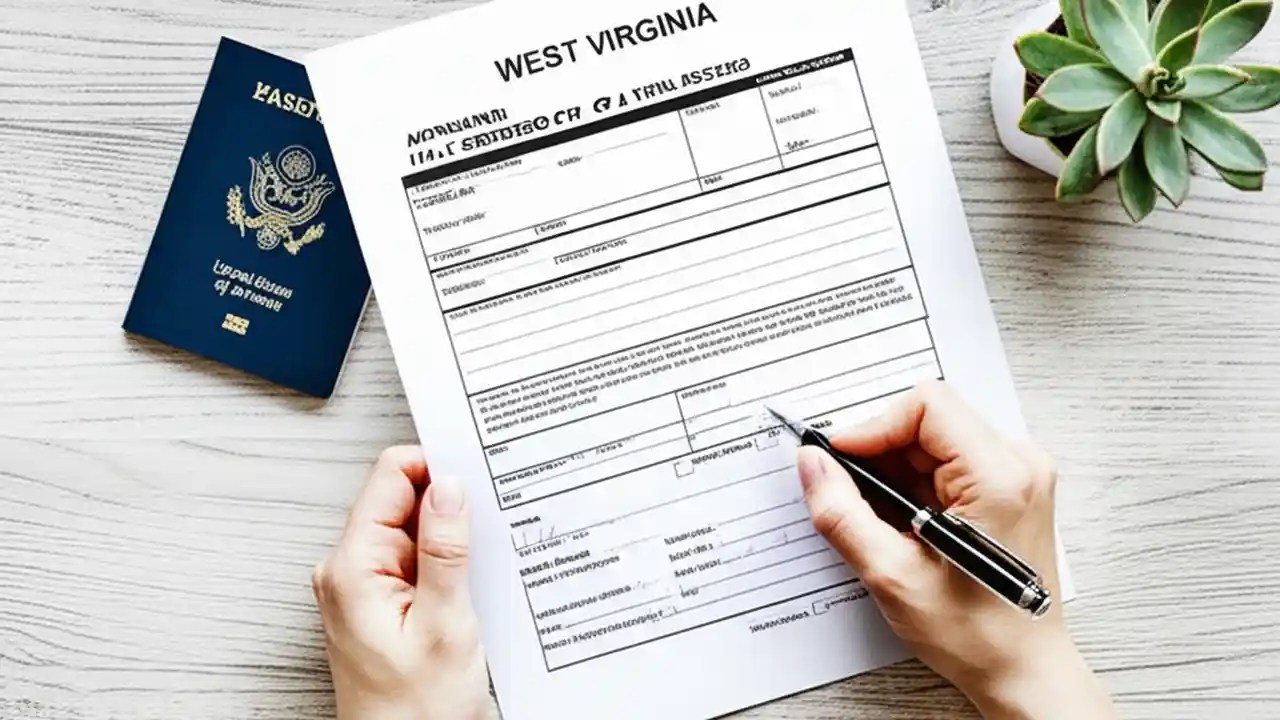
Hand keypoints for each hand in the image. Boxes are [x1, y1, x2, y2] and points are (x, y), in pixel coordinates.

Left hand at [312, 447, 494, 719]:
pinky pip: (417, 563)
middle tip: (486, 535)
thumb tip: (449, 486)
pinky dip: (446, 566)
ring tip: (478, 573)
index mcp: (353, 567)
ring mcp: (364, 588)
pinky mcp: (383, 605)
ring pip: (414, 532)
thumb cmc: (415, 713)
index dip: (436, 468)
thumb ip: (445, 550)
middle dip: (449, 507)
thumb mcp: (445, 625)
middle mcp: (349, 571)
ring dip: (451, 541)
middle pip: (403, 500)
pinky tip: (468, 590)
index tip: (476, 476)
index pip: (390, 476)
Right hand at [797, 380, 1113, 719]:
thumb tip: (812, 465)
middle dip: (881, 453)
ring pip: (936, 440)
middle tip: (854, 495)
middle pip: (930, 420)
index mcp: (999, 478)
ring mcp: (1019, 476)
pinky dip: (917, 484)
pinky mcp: (1011, 489)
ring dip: (898, 471)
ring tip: (884, 520)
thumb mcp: (892, 575)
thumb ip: (842, 513)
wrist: (1022, 669)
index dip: (873, 426)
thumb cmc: (978, 634)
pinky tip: (906, 523)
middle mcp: (1019, 466)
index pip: (927, 405)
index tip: (840, 457)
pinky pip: (951, 461)